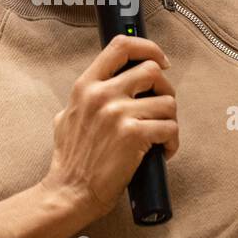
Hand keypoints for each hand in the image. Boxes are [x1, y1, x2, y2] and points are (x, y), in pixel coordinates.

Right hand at [44, 34, 178, 221]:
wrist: (70, 191)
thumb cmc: (70, 160)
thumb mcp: (66, 116)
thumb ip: (86, 98)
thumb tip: (107, 84)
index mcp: (86, 86)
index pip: (121, 46)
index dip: (147, 48)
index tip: (159, 60)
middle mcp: (102, 94)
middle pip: (152, 70)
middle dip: (165, 88)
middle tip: (162, 107)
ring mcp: (118, 114)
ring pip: (167, 102)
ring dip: (169, 120)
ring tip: (160, 135)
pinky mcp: (134, 135)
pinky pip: (170, 128)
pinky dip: (171, 141)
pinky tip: (162, 151)